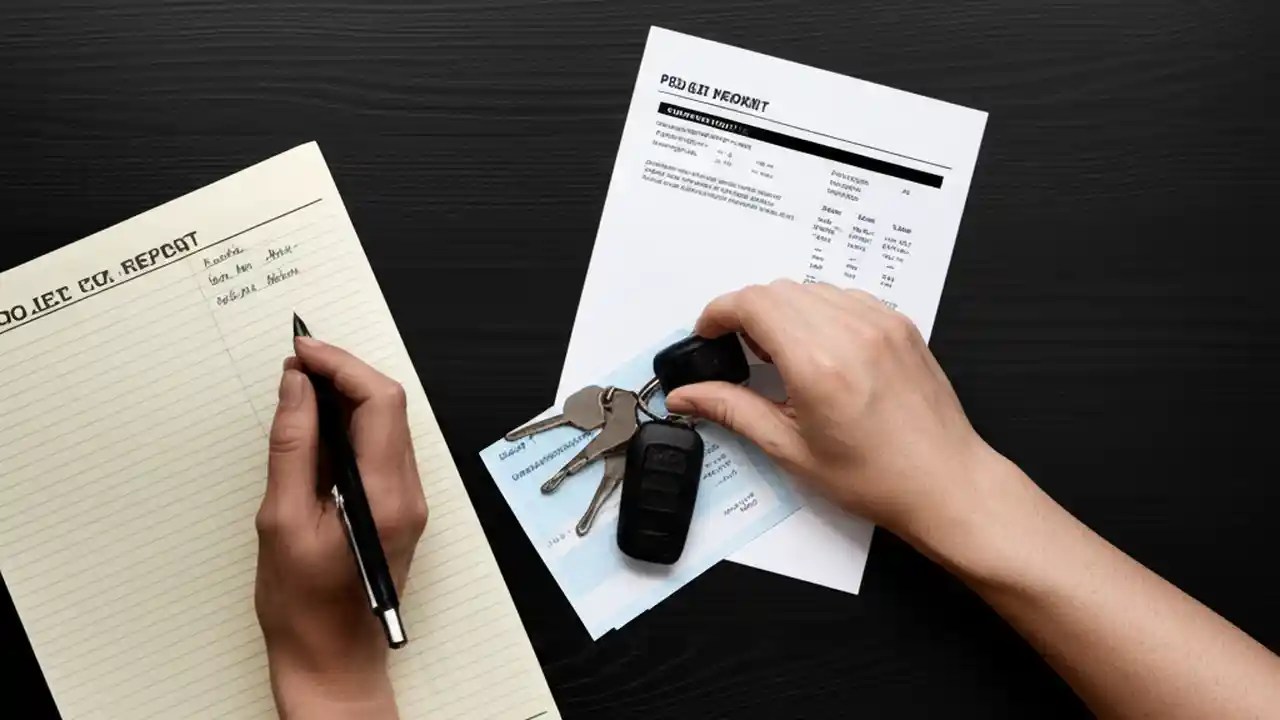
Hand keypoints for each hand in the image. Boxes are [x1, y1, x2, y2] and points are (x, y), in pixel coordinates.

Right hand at [254, 337, 427, 718]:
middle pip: (389, 406)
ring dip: (346, 397)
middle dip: (343, 374)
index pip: (380, 403)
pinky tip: (316, 424)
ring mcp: (408, 501)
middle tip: (295, 365)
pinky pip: (380, 448)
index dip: (341, 366)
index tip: (302, 350)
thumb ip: (293, 446)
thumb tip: (297, 388)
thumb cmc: (303, 606)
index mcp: (386, 497)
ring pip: (386, 424)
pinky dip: (350, 425)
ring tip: (299, 387)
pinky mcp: (398, 507)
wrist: (331, 658)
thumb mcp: (282, 519)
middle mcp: (409, 494)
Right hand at [666, 280, 1001, 543]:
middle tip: (740, 353)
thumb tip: (687, 395)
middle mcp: (851, 331)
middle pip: (777, 290)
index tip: (707, 334)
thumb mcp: (790, 449)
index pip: (753, 304)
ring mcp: (880, 323)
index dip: (718, 313)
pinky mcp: (899, 325)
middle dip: (747, 313)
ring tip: (781, 355)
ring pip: (810, 288)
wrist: (944, 483)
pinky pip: (845, 296)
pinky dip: (819, 311)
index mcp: (818, 364)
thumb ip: (732, 410)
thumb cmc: (876, 477)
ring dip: (783, 310)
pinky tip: (818, 348)